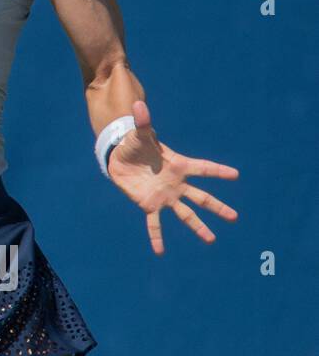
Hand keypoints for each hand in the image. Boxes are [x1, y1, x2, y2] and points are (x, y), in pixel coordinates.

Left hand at [106, 100, 239, 254]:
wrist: (120, 158)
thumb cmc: (134, 144)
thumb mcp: (139, 134)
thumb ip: (142, 122)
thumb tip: (137, 103)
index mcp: (178, 165)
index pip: (202, 168)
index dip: (218, 171)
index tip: (235, 175)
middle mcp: (176, 184)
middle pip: (201, 197)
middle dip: (217, 207)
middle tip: (234, 217)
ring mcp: (165, 196)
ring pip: (185, 214)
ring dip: (198, 227)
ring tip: (211, 240)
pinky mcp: (149, 205)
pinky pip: (154, 224)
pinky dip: (156, 237)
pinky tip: (160, 252)